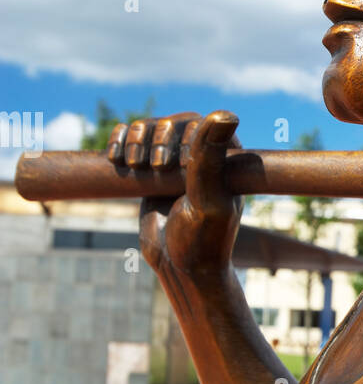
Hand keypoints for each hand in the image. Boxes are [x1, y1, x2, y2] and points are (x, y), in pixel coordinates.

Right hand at [107, 111, 242, 279]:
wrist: (180, 268)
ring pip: (150, 127)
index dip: (183, 137)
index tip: (179, 168)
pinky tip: (115, 157)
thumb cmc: (202, 240)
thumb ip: (210, 159)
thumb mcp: (207, 199)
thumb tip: (227, 114)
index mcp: (227, 156)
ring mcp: (174, 161)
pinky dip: (120, 141)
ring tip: (134, 165)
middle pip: (172, 122)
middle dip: (156, 137)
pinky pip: (131, 140)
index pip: (201, 124)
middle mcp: (203, 155)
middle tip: (154, 166)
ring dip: (137, 139)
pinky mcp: (150, 171)